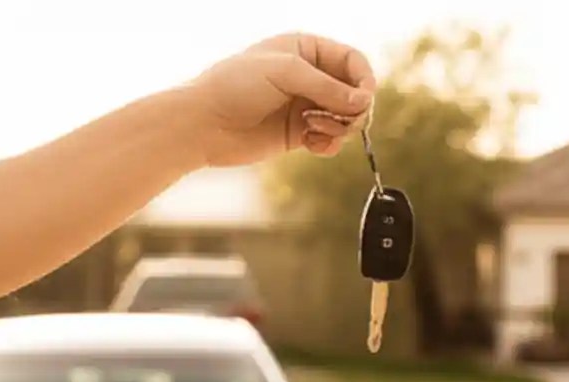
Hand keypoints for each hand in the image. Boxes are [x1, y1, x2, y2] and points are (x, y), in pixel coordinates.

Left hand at [189, 33, 376, 166]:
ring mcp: (305, 106)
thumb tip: (364, 102)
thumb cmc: (235, 86)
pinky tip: (311, 145)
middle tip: (339, 120)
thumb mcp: (285, 73)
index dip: (363, 80)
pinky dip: (329, 144)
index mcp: (306, 50)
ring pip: (346, 119)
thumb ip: (327, 86)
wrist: (204, 124)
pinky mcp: (299, 134)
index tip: (363, 100)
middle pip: (355, 93)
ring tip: (314, 130)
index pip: (353, 61)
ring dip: (339, 128)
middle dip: (353, 109)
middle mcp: (309, 77)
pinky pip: (331, 140)